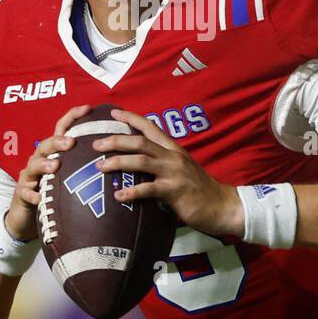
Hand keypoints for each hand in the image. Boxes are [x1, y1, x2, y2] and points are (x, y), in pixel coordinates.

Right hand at [4, 104, 91, 241]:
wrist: (27, 215)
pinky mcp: (22, 194)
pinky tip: (39, 198)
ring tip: (55, 166)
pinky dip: (33, 195)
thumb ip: (86, 163)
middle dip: (58, 141)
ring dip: (44, 164)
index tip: (89, 108)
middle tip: (71, 142)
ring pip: (33, 165)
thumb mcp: (71, 175)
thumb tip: (118, 155)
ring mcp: (29, 176)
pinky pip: (26, 193)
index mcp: (54, 152)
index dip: (73, 117)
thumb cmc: (55, 192)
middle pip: (46, 144)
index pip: (62, 129)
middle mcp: (39, 159)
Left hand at [92, 107, 243, 240]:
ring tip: (100, 167)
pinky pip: (148, 189)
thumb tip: (139, 164)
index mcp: (174, 149)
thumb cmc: (200, 190)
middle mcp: (173, 156)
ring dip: (118, 162)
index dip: (131, 118)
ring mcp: (174, 173)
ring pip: (141, 161)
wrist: (222, 206)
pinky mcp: (174, 191)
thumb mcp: (182, 170)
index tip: (113, 112)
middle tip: (95, 144)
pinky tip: (118, 195)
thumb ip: (163, 164)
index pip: (150, 127)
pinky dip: (131, 191)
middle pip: (140, 141)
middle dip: (116, 140)